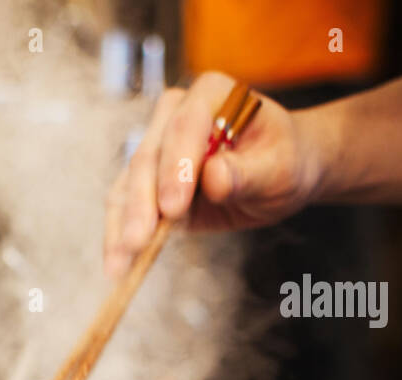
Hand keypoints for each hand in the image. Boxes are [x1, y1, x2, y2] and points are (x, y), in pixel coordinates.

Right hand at [104, 71, 322, 276]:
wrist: (278, 172)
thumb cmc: (284, 160)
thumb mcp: (281, 167)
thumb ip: (248, 172)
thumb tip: (214, 177)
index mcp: (211, 94)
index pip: (185, 127)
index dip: (175, 167)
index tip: (173, 208)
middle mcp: (175, 115)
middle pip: (148, 157)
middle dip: (141, 204)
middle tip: (138, 242)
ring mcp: (157, 148)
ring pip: (128, 185)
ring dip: (120, 226)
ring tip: (118, 263)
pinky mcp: (147, 182)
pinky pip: (126, 207)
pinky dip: (119, 236)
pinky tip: (117, 264)